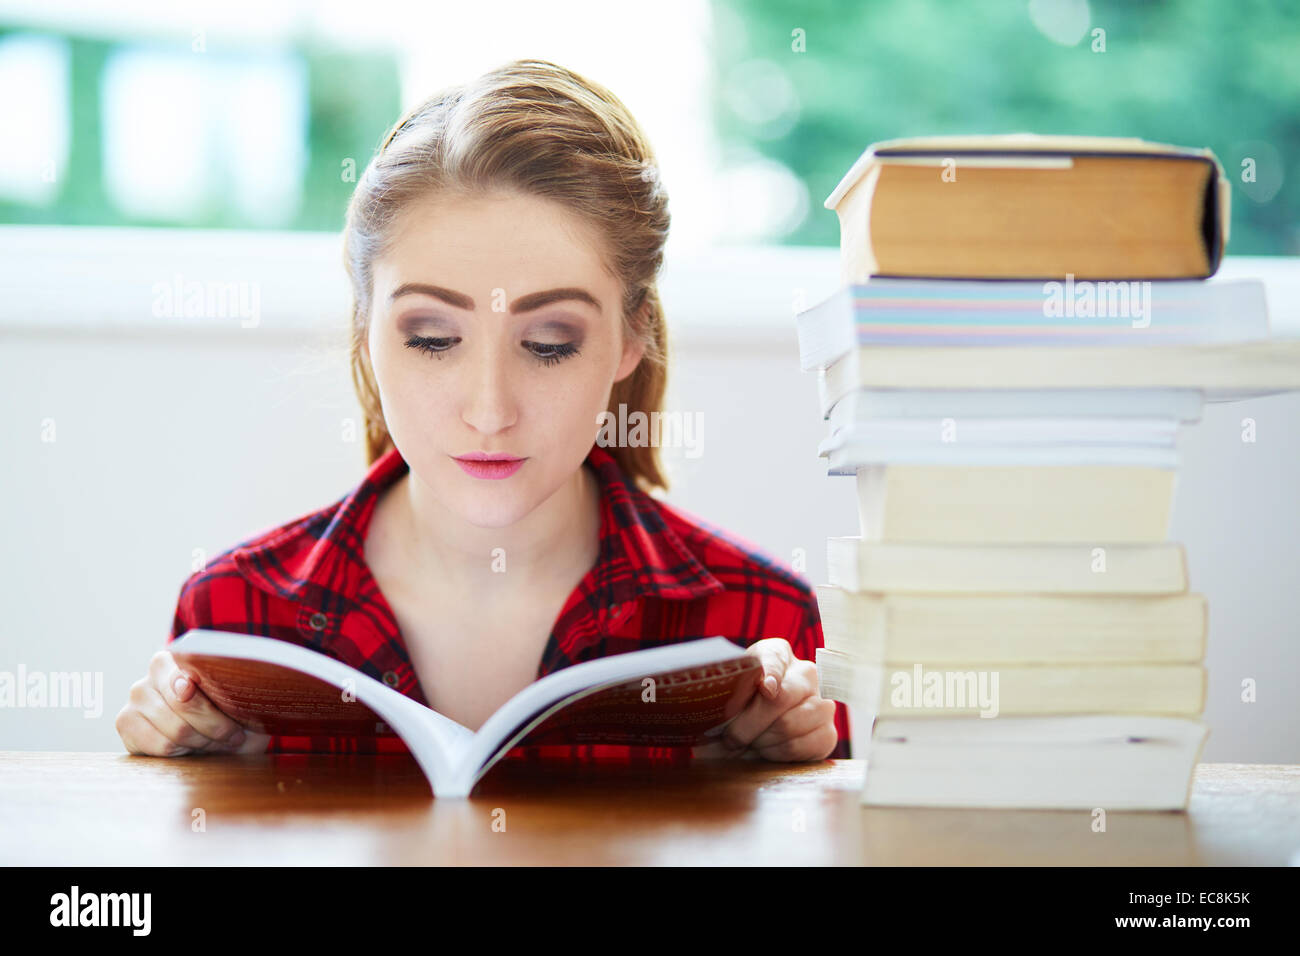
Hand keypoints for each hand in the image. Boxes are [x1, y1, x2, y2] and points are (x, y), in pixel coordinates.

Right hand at [115, 650, 268, 755]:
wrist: (219, 740)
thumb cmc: (231, 714)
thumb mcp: (239, 698)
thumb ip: (231, 683)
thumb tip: (229, 675)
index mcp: (173, 661)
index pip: (178, 672)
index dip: (186, 684)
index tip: (190, 690)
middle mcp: (148, 679)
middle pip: (183, 705)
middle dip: (215, 726)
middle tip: (234, 735)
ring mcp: (134, 705)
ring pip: (175, 731)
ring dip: (204, 742)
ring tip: (218, 741)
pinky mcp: (127, 730)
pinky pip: (161, 747)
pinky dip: (185, 753)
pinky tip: (194, 748)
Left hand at [716, 638, 837, 761]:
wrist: (750, 727)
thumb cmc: (739, 702)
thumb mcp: (731, 685)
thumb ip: (741, 681)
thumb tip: (769, 688)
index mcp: (779, 653)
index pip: (774, 659)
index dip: (771, 674)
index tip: (766, 689)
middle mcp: (807, 674)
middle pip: (780, 699)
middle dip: (748, 724)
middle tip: (730, 738)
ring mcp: (822, 703)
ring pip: (788, 725)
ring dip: (761, 740)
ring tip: (749, 741)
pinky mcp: (828, 734)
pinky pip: (800, 747)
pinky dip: (777, 753)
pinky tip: (768, 749)